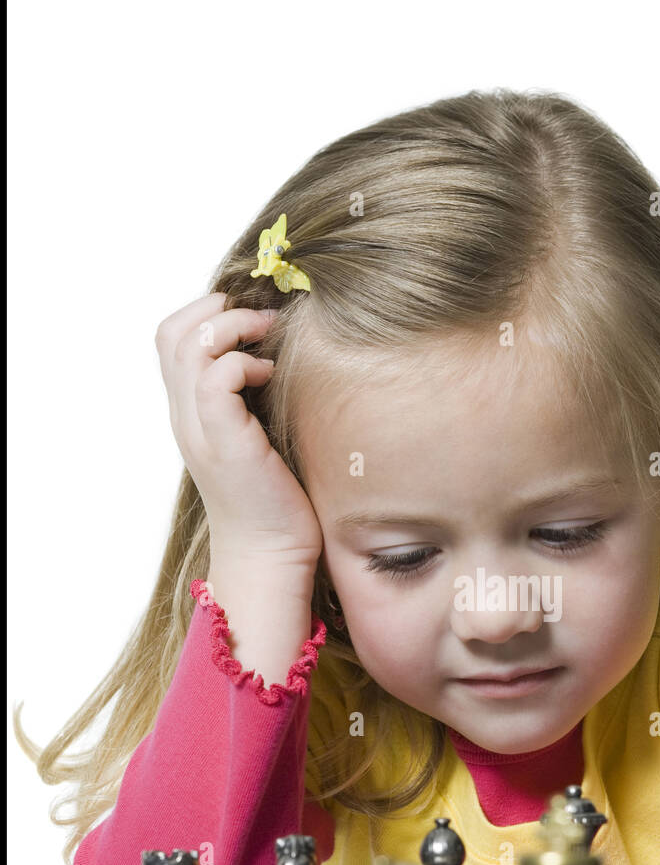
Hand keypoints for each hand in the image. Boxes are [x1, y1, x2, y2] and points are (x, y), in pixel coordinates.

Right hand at [155, 292, 322, 573]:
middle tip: (262, 320)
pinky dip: (245, 363)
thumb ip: (255, 400)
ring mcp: (200, 429)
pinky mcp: (224, 442)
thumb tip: (283, 356)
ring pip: (188, 345)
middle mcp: (186, 417)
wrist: (271, 555)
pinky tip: (272, 377)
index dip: (205, 313)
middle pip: (170, 333)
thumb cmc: (278, 500)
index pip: (171, 339)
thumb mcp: (261, 436)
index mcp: (190, 413)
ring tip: (269, 339)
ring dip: (233, 328)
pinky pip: (216, 377)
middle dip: (217, 309)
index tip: (252, 321)